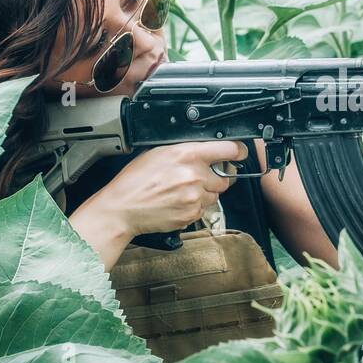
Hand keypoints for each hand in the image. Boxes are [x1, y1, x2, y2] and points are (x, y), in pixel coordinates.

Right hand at [88, 140, 246, 237]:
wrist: (122, 208)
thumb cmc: (135, 180)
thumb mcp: (158, 152)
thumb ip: (186, 149)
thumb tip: (207, 148)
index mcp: (187, 154)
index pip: (229, 149)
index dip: (238, 151)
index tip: (240, 153)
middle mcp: (194, 175)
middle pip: (225, 176)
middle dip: (214, 177)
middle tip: (196, 178)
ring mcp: (195, 196)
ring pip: (215, 194)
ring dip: (205, 192)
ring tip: (182, 191)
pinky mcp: (192, 214)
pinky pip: (204, 208)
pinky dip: (195, 206)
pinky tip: (177, 202)